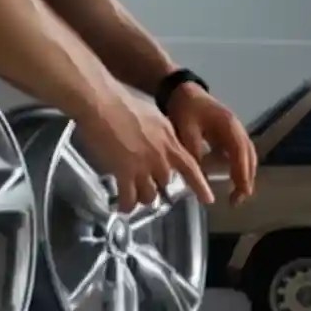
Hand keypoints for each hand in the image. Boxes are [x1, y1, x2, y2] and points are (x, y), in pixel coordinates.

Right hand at [74, 88, 214, 212]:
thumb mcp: (154, 119)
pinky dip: (126, 205)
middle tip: (148, 187)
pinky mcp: (124, 172)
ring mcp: (143, 167)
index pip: (191, 168)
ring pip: (149, 195)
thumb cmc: (124, 105)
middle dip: (158, 187)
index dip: (200, 185)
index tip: (208, 200)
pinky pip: (129, 197)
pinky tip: (123, 207)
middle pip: (165, 183)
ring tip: (135, 198)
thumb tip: (164, 144)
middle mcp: (161, 158)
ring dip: (143, 199)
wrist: (102, 104)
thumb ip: (162, 136)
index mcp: (170, 142)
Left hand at [165, 83, 256, 205]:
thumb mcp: (186, 130)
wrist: (185, 92)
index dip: (242, 175)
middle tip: (237, 200)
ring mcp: (238, 131)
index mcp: (230, 127)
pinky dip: (241, 167)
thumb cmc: (186, 109)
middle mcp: (239, 130)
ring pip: (248, 157)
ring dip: (245, 175)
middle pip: (250, 158)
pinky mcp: (233, 135)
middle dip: (246, 180)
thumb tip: (199, 175)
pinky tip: (233, 179)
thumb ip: (194, 151)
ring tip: (237, 193)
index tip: (241, 192)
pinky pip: (242, 154)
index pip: (240, 155)